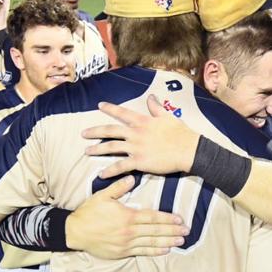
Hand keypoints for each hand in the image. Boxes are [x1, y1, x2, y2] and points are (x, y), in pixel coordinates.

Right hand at [66, 176, 188, 257]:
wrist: (75, 232)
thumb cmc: (89, 213)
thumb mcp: (102, 196)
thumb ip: (118, 188)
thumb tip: (131, 177)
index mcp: (127, 216)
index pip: (152, 217)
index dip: (168, 218)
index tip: (180, 219)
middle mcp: (129, 231)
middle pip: (156, 231)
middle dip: (173, 230)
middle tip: (187, 231)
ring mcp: (126, 243)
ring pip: (152, 242)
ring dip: (168, 241)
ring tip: (180, 241)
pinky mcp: (122, 252)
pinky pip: (142, 252)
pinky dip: (155, 251)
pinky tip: (165, 250)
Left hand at [83, 95, 198, 178]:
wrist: (188, 149)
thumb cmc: (181, 133)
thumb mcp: (168, 116)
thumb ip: (156, 108)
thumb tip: (151, 97)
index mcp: (142, 121)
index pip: (122, 113)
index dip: (110, 108)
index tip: (99, 105)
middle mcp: (136, 133)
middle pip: (110, 130)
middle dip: (95, 131)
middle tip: (83, 134)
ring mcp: (136, 148)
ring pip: (111, 147)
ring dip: (97, 149)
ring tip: (87, 151)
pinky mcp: (139, 162)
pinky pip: (120, 166)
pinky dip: (109, 171)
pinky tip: (100, 174)